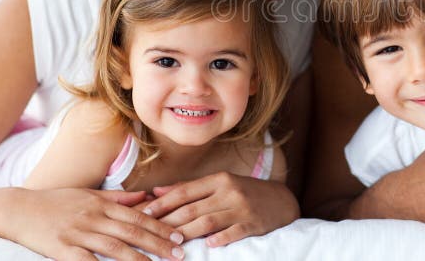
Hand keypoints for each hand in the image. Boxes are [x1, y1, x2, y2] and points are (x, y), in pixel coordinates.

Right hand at [0, 188, 184, 260]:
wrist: (18, 209)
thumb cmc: (56, 202)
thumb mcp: (90, 195)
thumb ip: (119, 198)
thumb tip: (146, 197)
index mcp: (103, 204)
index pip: (139, 217)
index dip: (160, 227)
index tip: (178, 236)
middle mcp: (94, 217)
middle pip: (132, 232)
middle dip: (158, 243)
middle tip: (178, 254)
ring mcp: (78, 234)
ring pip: (114, 247)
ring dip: (138, 258)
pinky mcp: (62, 250)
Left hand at [142, 172, 298, 246]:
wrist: (281, 201)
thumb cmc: (244, 192)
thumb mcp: (220, 184)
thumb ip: (189, 188)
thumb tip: (156, 191)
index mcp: (219, 179)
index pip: (185, 191)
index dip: (163, 202)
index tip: (143, 213)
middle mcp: (229, 191)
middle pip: (192, 208)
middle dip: (168, 222)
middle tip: (148, 233)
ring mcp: (242, 207)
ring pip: (208, 221)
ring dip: (188, 233)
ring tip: (170, 243)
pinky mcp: (254, 223)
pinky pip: (234, 232)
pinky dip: (221, 238)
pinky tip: (208, 245)